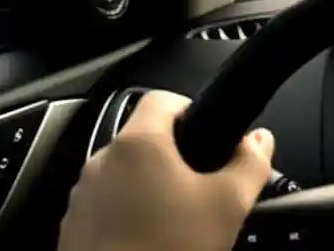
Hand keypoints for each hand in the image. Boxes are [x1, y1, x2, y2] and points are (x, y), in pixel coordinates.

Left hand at [58, 90, 273, 250]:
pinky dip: (126, 215)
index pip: (163, 98)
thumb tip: (260, 141)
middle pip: (144, 140)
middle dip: (173, 159)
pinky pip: (105, 206)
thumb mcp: (227, 205)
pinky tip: (148, 239)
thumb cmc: (167, 248)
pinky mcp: (73, 226)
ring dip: (148, 188)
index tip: (208, 137)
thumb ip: (250, 164)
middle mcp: (101, 161)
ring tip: (174, 222)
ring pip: (124, 175)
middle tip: (199, 190)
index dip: (191, 110)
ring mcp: (82, 195)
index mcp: (138, 144)